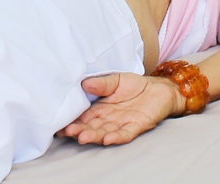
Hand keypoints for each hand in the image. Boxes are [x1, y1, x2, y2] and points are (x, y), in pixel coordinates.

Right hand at [58, 72, 183, 145]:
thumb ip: (101, 83)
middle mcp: (110, 118)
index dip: (73, 120)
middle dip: (79, 130)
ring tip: (82, 137)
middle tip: (67, 132)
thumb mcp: (116, 79)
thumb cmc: (136, 85)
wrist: (160, 88)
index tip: (60, 124)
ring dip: (94, 135)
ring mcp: (123, 123)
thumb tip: (84, 83)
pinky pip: (126, 133)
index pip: (84, 116)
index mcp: (101, 107)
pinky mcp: (138, 126)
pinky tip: (107, 139)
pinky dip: (116, 137)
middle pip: (92, 126)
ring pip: (105, 132)